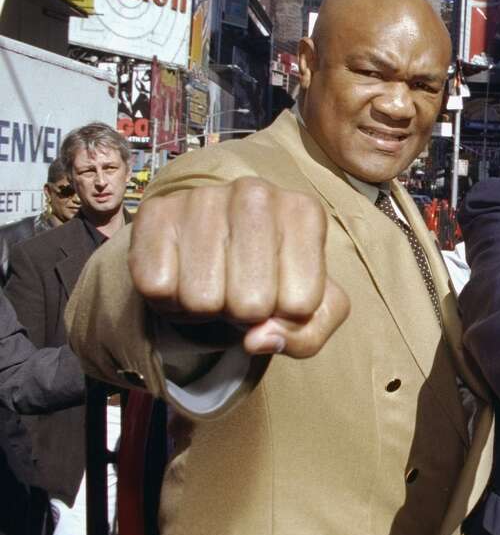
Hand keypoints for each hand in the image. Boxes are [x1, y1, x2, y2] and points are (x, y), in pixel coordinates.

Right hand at [130, 177, 349, 357]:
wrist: (217, 254)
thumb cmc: (272, 282)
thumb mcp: (310, 314)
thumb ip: (303, 336)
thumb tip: (258, 340)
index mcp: (304, 213)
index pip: (300, 303)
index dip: (286, 316)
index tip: (280, 293)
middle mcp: (255, 194)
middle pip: (252, 303)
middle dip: (245, 314)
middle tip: (241, 290)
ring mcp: (203, 198)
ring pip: (203, 300)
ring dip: (206, 309)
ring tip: (214, 283)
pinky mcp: (156, 213)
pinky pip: (158, 288)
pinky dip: (169, 299)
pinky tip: (183, 275)